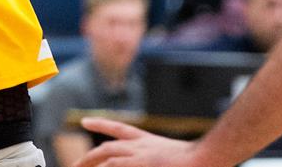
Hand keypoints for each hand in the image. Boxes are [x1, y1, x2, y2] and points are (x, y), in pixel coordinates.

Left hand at [76, 117, 202, 165]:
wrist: (206, 157)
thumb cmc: (198, 160)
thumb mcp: (172, 156)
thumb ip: (157, 157)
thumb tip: (152, 160)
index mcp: (148, 141)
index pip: (119, 128)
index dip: (101, 124)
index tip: (86, 120)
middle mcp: (140, 146)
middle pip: (107, 148)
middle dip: (89, 158)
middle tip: (75, 166)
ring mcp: (139, 156)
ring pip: (106, 158)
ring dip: (92, 164)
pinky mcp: (140, 164)